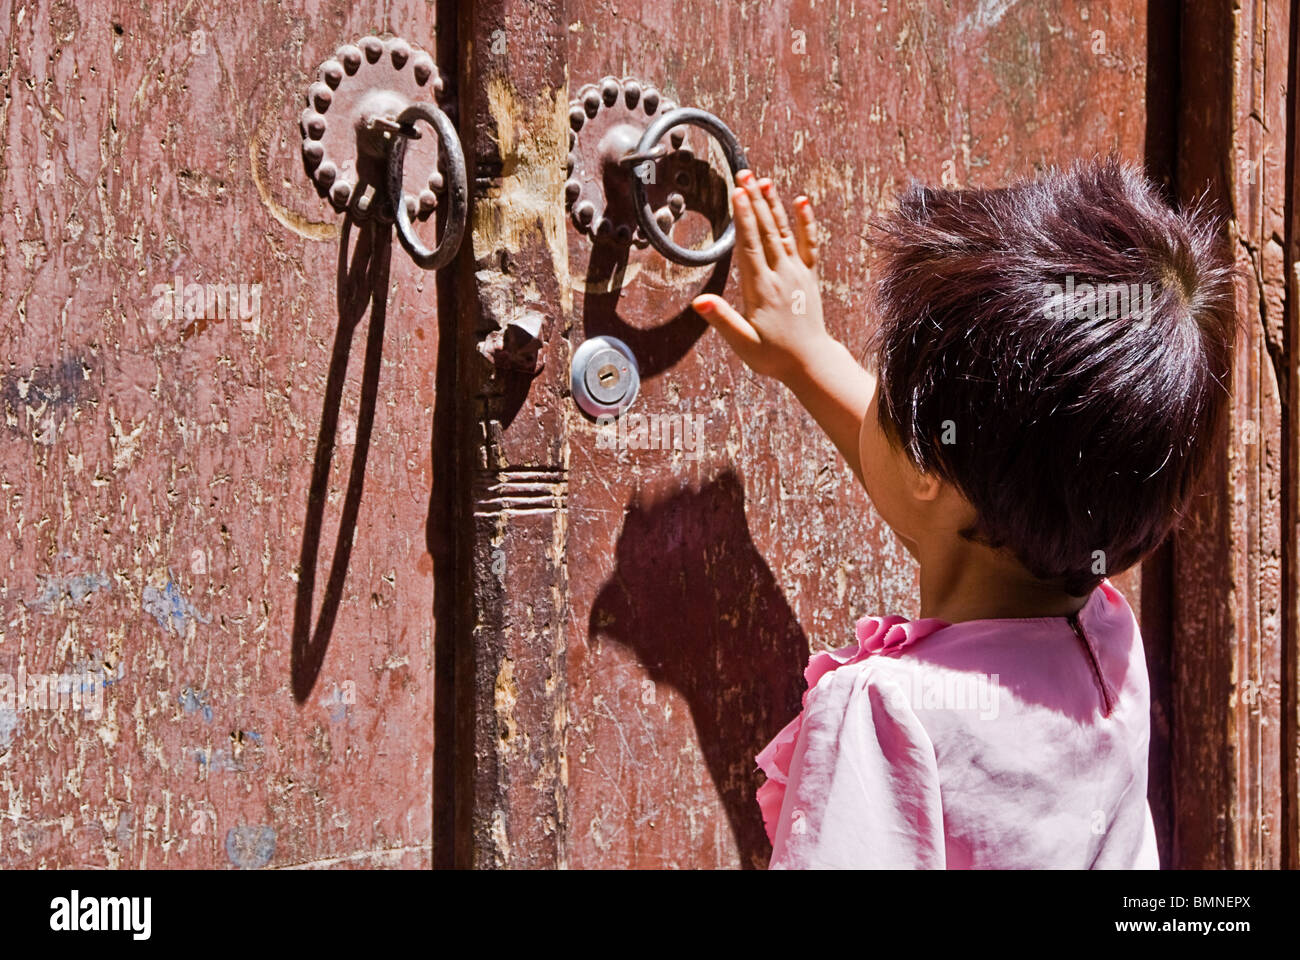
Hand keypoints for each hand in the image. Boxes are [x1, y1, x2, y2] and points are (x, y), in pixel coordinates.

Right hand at [692, 171, 828, 382]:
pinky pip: (808, 244)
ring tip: (764, 181)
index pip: (750, 245)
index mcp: (762, 289)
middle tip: (745, 174)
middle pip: (766, 231)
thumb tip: (699, 302)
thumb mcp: (743, 343)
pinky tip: (801, 202)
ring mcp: (797, 274)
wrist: (809, 362)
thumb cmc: (772, 356)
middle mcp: (782, 276)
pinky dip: (805, 222)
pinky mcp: (807, 277)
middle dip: (755, 201)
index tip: (737, 193)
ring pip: (783, 232)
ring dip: (773, 205)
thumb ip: (723, 320)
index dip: (743, 217)